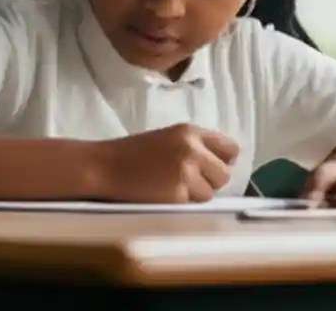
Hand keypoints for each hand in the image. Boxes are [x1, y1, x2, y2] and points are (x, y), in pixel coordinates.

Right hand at [97, 123, 238, 202]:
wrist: (104, 166)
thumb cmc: (133, 152)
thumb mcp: (168, 138)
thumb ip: (194, 146)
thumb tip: (220, 165)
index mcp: (190, 131)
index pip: (230, 148)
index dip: (222, 160)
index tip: (211, 167)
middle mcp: (192, 149)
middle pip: (224, 174)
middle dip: (210, 181)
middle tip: (188, 181)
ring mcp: (186, 172)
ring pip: (210, 193)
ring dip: (195, 195)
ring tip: (172, 187)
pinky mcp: (178, 193)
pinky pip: (193, 204)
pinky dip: (181, 203)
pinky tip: (164, 194)